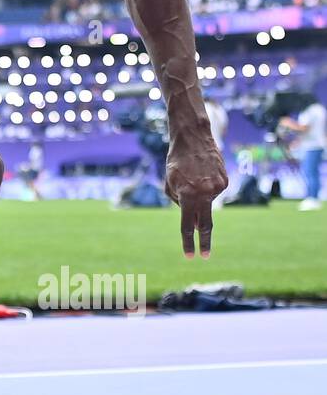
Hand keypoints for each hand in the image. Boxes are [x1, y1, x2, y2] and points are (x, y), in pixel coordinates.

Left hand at [164, 135, 227, 258]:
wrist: (194, 138)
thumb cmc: (176, 161)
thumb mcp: (169, 183)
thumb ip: (178, 202)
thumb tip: (192, 221)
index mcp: (187, 195)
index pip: (187, 226)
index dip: (188, 242)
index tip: (190, 256)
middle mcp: (204, 193)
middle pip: (205, 225)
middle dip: (204, 242)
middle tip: (205, 255)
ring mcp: (217, 188)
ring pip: (206, 203)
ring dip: (198, 198)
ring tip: (192, 178)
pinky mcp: (224, 182)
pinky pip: (213, 192)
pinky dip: (206, 189)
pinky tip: (202, 174)